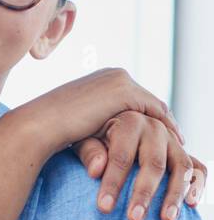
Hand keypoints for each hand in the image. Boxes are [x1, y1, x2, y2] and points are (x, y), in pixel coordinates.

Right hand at [5, 68, 205, 219]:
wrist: (39, 125)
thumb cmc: (52, 132)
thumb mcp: (83, 124)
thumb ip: (102, 125)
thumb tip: (111, 142)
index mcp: (103, 79)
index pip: (135, 99)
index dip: (150, 118)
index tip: (160, 136)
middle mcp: (114, 74)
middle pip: (148, 100)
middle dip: (162, 121)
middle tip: (177, 141)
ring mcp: (121, 80)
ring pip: (154, 106)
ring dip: (167, 125)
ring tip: (178, 145)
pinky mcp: (124, 92)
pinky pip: (155, 112)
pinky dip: (165, 127)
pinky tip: (173, 144)